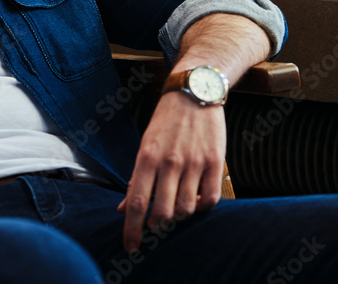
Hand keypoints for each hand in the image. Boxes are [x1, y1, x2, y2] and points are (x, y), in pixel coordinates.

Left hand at [116, 91, 225, 251]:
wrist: (195, 91)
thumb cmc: (166, 121)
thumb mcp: (146, 145)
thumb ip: (137, 178)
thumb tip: (122, 208)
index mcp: (146, 156)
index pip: (136, 202)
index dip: (132, 229)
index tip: (131, 246)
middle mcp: (170, 162)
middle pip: (161, 211)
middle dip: (157, 226)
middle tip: (157, 225)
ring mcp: (194, 162)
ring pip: (186, 208)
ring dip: (179, 216)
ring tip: (176, 208)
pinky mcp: (215, 161)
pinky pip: (211, 199)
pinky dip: (203, 206)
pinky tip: (197, 199)